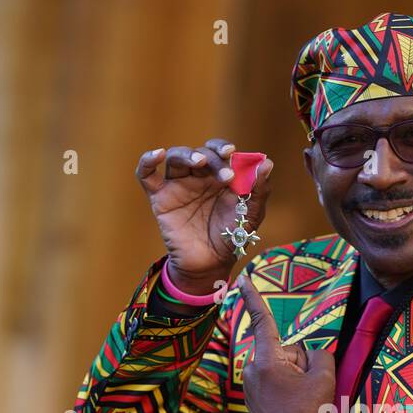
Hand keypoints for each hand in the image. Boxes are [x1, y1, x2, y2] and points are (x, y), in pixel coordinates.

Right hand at [135, 139, 273, 295]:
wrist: (210, 265)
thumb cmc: (231, 239)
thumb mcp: (251, 216)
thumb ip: (259, 190)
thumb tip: (267, 162)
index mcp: (220, 176)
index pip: (219, 152)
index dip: (223, 148)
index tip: (232, 153)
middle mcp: (198, 177)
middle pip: (200, 153)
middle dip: (213, 159)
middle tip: (226, 176)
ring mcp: (178, 185)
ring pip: (176, 158)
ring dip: (187, 155)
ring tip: (200, 162)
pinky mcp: (160, 197)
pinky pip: (146, 174)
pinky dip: (147, 161)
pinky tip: (159, 154)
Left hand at [237, 271, 335, 412]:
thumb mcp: (324, 378)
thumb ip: (320, 354)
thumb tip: (312, 356)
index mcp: (266, 360)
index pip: (262, 321)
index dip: (254, 297)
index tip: (242, 278)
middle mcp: (252, 370)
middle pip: (287, 350)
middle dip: (302, 363)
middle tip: (309, 391)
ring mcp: (252, 387)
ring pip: (284, 368)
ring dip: (298, 379)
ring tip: (304, 404)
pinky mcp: (256, 400)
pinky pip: (279, 383)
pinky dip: (291, 390)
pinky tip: (298, 409)